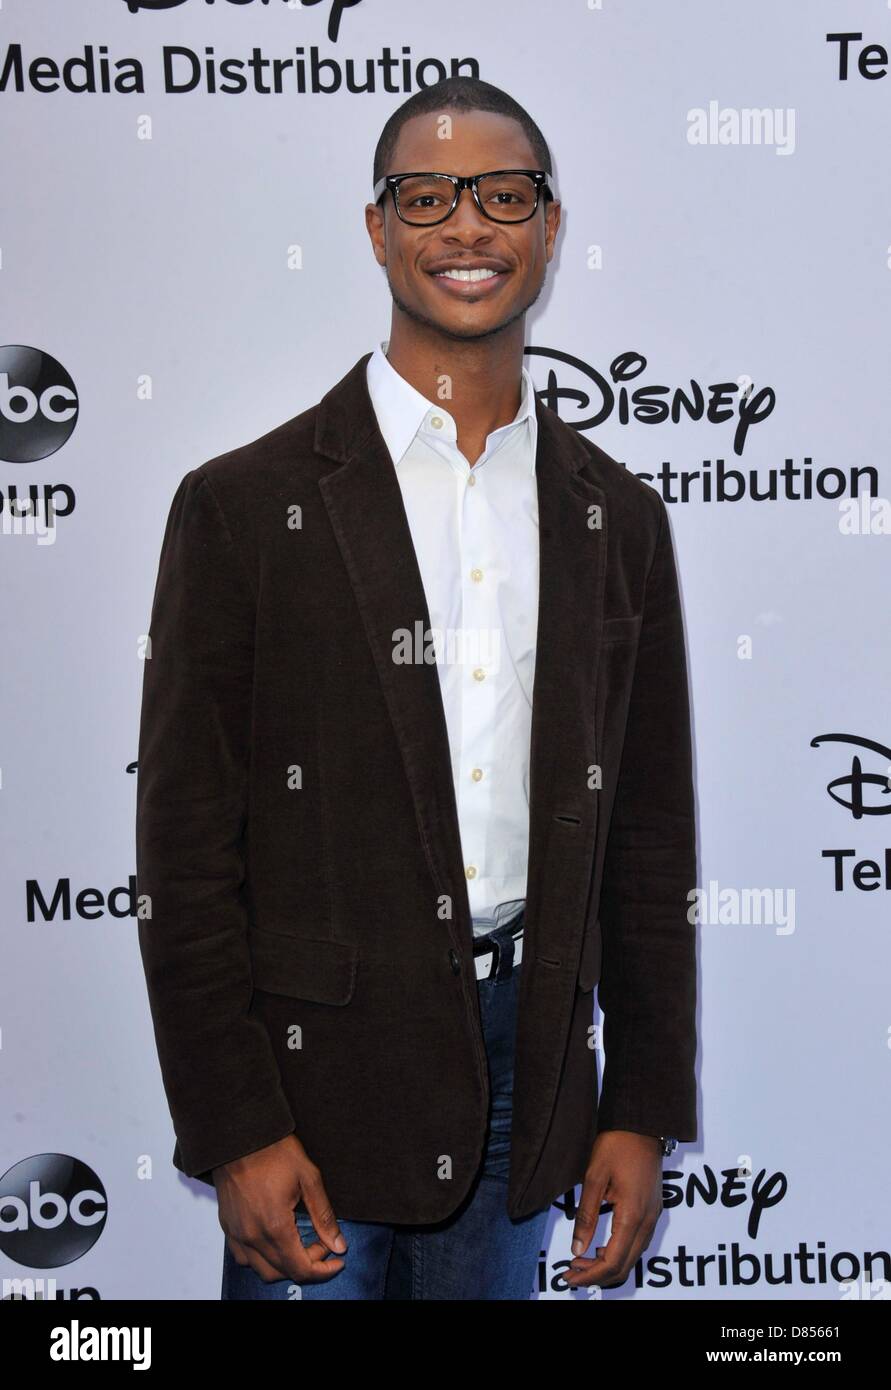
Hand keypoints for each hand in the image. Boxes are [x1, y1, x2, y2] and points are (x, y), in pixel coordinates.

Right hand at [214, 1133, 346, 1283]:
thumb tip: (338, 1244)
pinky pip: (243, 1257)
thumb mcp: (309, 1178)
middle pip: (283, 1272)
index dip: (322, 1270)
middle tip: (322, 1245)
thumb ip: (323, 1216)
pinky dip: (262, 1259)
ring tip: (301, 1245)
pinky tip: (275, 1243)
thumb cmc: (273, 1150)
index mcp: (274, 1225)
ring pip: (262, 1270)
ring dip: (285, 1266)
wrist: (241, 1134)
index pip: (300, 1268)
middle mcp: (252, 1235)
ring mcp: (237, 1233)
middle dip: (308, 1265)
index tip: (337, 1260)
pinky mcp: (228, 1226)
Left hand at [563, 1130, 663, 1288]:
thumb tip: (577, 1248)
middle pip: (625, 1265)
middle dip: (597, 1275)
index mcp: (633, 1215)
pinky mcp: (653, 1211)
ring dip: (608, 1265)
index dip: (590, 1274)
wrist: (642, 1124)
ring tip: (581, 1261)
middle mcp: (648, 1221)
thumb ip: (586, 1216)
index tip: (569, 1275)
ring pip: (633, 1257)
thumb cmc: (617, 1144)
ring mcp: (653, 1217)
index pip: (613, 1261)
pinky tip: (601, 1247)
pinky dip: (620, 1253)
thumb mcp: (594, 1178)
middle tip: (571, 1273)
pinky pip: (638, 1243)